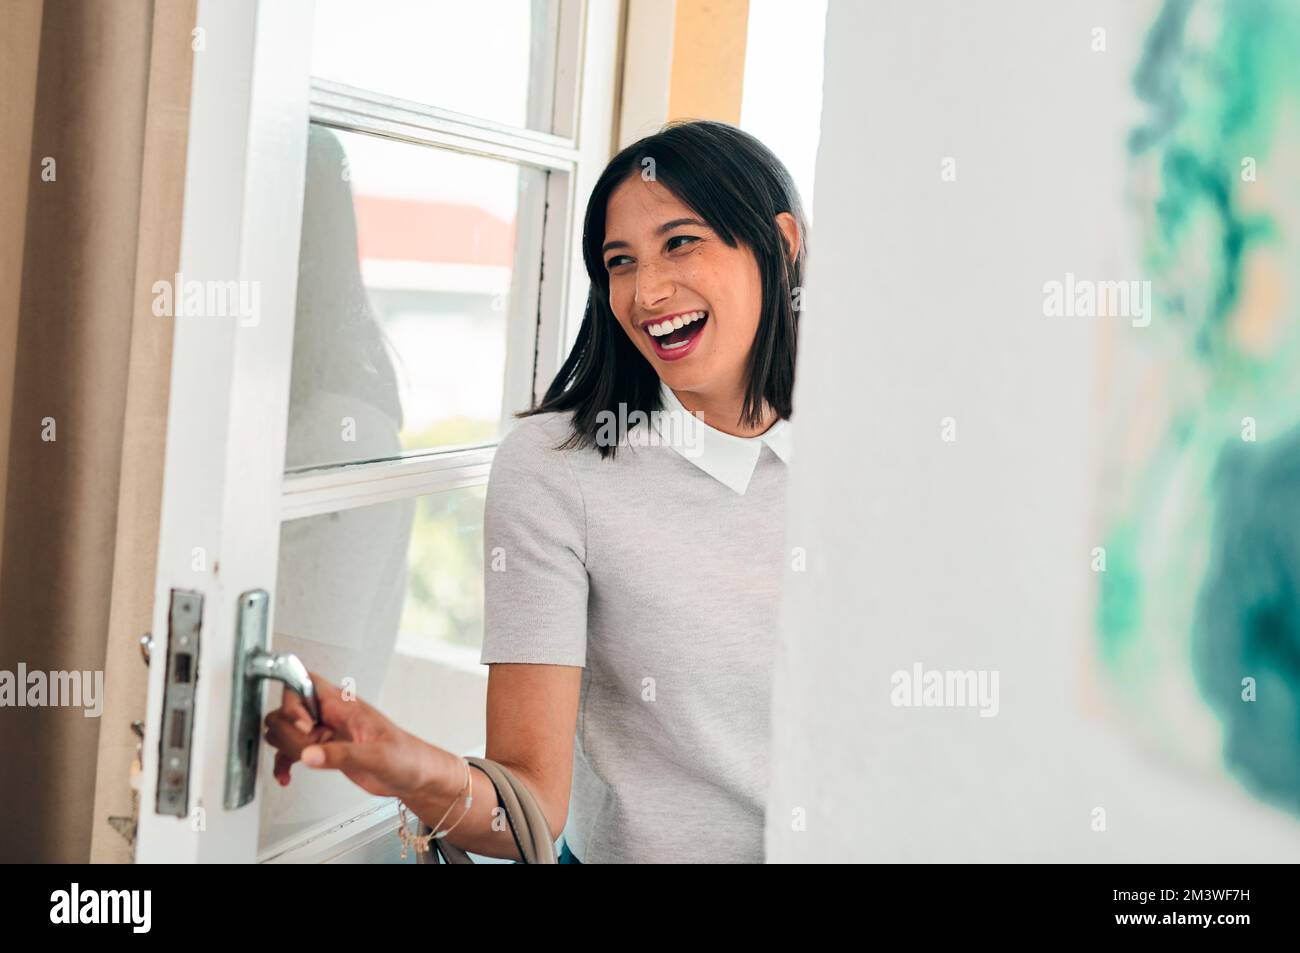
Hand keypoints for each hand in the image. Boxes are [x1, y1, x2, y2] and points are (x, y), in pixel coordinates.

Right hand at [262, 672, 450, 801]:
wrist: (414, 776)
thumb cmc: (405, 757)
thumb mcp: (376, 756)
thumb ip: (341, 754)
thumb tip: (309, 754)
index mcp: (344, 704)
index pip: (303, 682)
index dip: (293, 703)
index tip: (304, 727)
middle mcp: (330, 714)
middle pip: (286, 710)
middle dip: (290, 733)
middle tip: (311, 749)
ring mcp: (325, 732)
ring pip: (284, 730)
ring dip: (285, 748)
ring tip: (305, 762)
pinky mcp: (323, 750)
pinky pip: (290, 751)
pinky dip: (284, 763)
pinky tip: (287, 776)